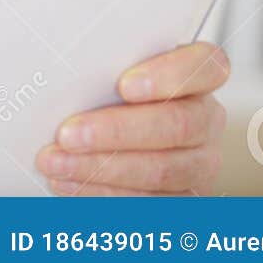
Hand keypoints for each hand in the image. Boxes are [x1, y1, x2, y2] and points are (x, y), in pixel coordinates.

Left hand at [35, 42, 229, 194]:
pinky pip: (151, 202)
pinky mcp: (183, 197)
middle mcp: (206, 119)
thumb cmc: (107, 86)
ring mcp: (200, 162)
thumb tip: (61, 60)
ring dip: (102, 168)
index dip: (169, 75)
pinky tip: (68, 183)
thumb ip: (101, 61)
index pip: (207, 66)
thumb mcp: (108, 65)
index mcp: (198, 75)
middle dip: (117, 131)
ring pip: (164, 170)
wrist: (108, 129)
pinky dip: (103, 194)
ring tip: (55, 162)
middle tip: (67, 134)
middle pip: (179, 125)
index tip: (124, 85)